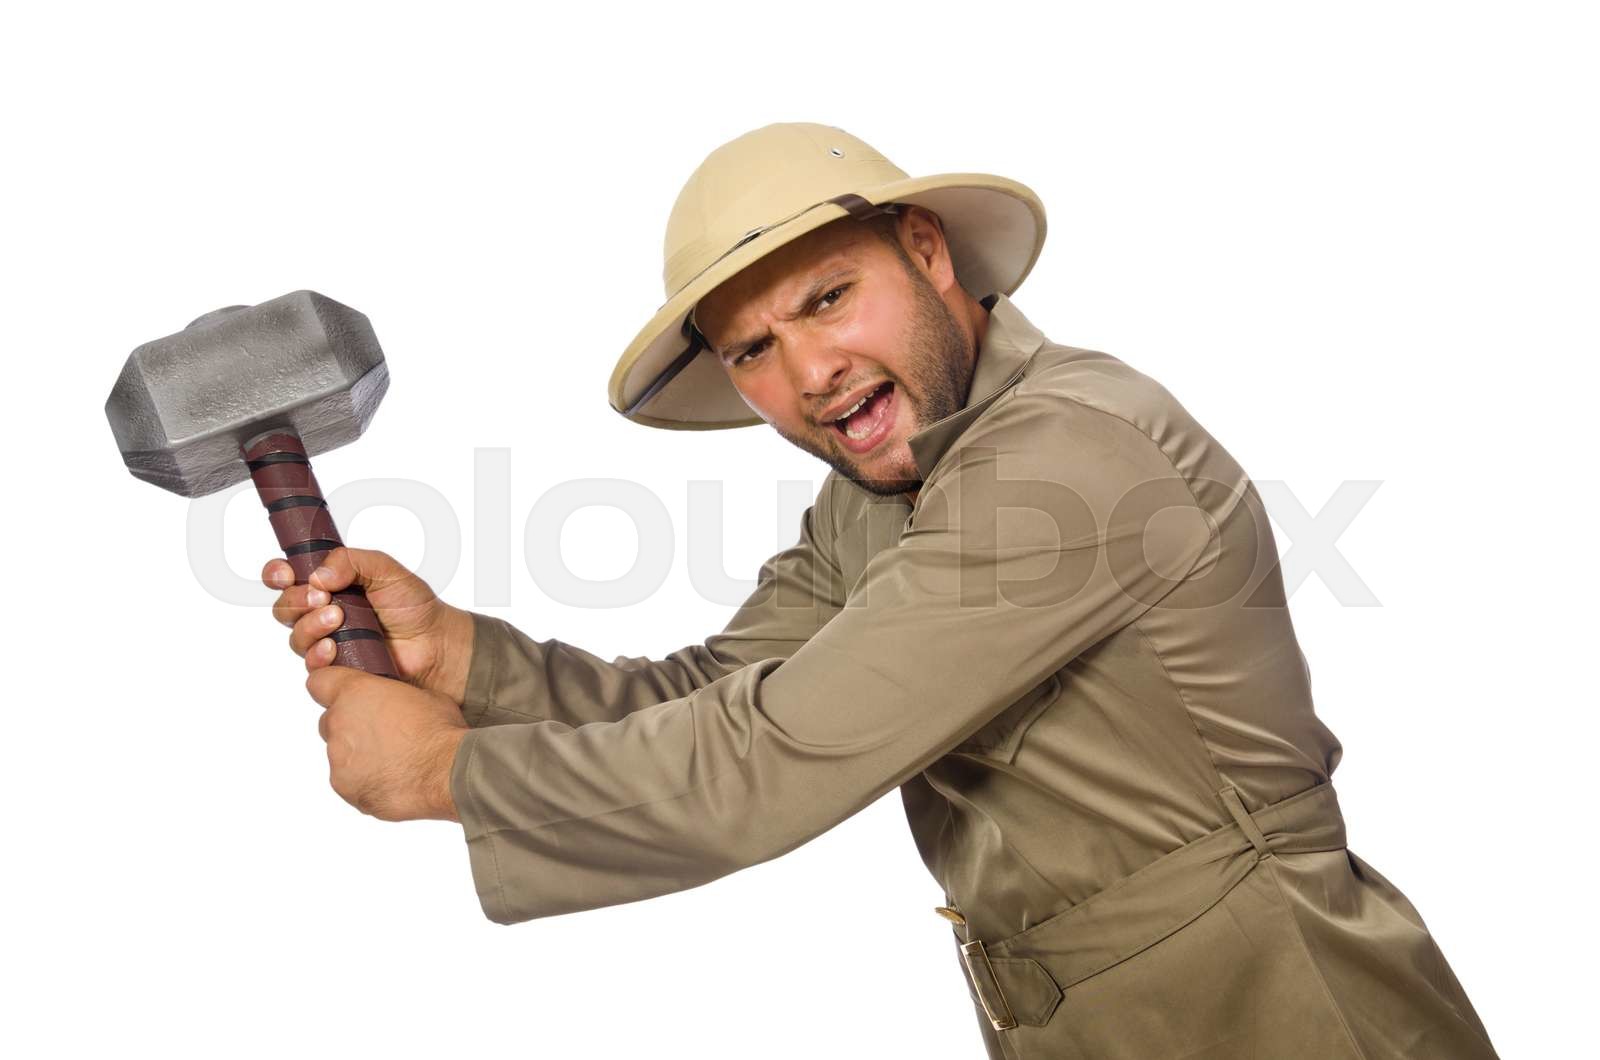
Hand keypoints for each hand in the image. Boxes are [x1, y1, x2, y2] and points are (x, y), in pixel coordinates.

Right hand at [264, 547, 474, 703]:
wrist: (436, 642)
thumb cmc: (412, 605)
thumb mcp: (385, 569)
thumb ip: (351, 561)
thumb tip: (317, 575)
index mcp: (330, 583)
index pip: (288, 576)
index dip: (278, 574)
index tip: (285, 574)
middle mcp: (322, 612)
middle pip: (284, 607)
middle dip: (296, 600)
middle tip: (322, 597)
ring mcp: (327, 641)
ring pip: (296, 636)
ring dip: (310, 625)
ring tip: (337, 619)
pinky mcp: (336, 668)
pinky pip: (312, 665)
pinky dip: (318, 655)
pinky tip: (333, 648)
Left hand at [307, 665, 467, 821]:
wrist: (448, 774)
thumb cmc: (441, 731)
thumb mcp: (424, 695)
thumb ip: (394, 697)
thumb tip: (395, 705)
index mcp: (355, 693)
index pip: (319, 683)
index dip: (332, 688)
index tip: (345, 696)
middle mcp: (339, 724)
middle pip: (329, 721)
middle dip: (349, 725)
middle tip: (382, 732)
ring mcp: (338, 760)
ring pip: (339, 754)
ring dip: (359, 755)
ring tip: (395, 761)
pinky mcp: (346, 788)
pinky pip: (349, 781)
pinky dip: (366, 780)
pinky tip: (394, 779)